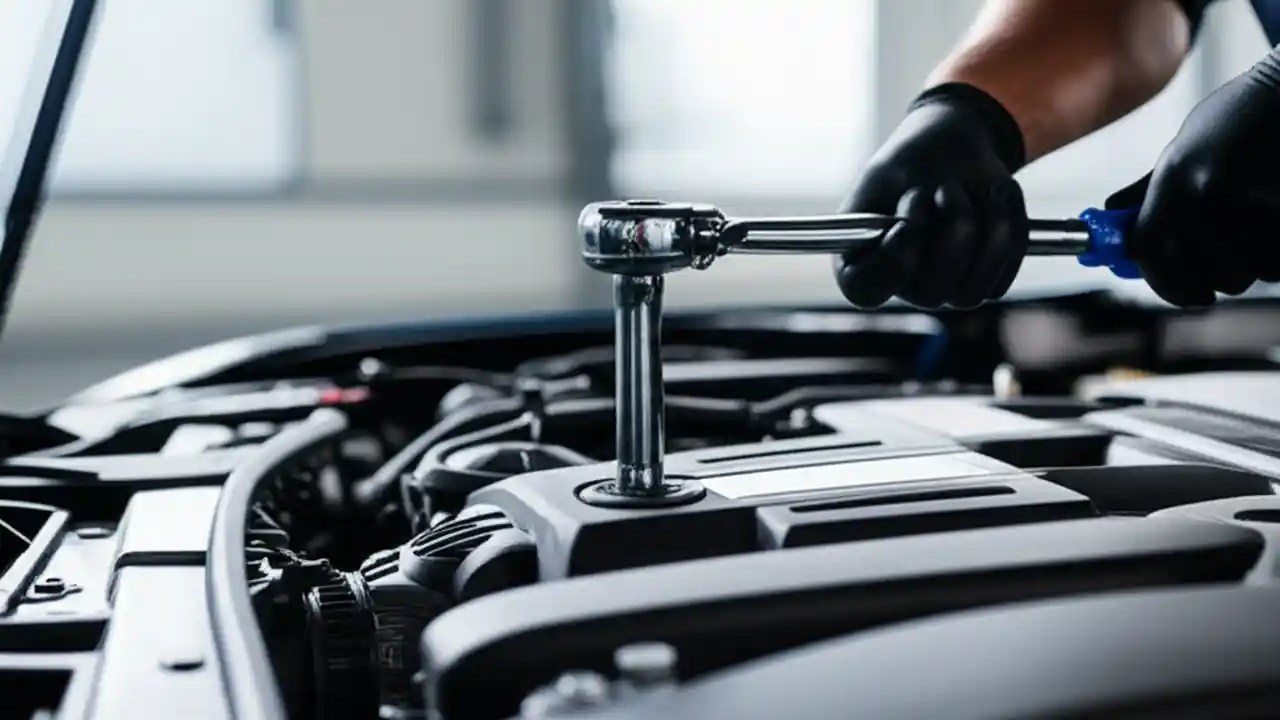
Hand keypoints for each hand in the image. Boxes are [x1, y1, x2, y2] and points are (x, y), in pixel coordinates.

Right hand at [834, 84, 1028, 309]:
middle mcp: (906, 287)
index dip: (889, 265)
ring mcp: (949, 288)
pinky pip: (1007, 261)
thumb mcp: (885, 175)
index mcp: (864, 266)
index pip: (865, 291)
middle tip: (942, 187)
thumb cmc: (909, 166)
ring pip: (975, 284)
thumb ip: (886, 210)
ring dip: (976, 219)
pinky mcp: (991, 278)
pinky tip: (984, 199)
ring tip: (960, 188)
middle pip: (933, 292)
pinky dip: (1002, 218)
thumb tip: (909, 234)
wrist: (952, 152)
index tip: (906, 226)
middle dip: (946, 229)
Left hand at [1106, 49, 1279, 306]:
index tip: (1195, 297)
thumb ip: (1152, 189)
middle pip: (1213, 273)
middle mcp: (1204, 189)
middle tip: (1242, 255)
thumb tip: (1110, 213)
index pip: (1150, 252)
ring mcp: (1251, 196)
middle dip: (1229, 275)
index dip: (1168, 284)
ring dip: (1264, 260)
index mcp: (1172, 178)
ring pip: (1256, 271)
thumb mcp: (1189, 146)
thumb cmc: (1243, 116)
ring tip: (1267, 216)